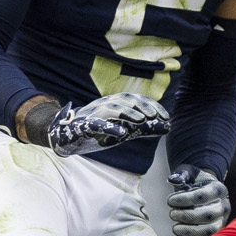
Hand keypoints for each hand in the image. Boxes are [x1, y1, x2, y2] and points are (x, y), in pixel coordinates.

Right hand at [46, 93, 170, 156]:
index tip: (166, 116)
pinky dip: (109, 126)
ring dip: (128, 112)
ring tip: (142, 120)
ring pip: (111, 107)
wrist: (67, 137)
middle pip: (125, 99)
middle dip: (142, 106)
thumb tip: (168, 128)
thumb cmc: (98, 132)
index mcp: (115, 104)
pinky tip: (121, 132)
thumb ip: (145, 129)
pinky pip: (95, 123)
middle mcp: (105, 104)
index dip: (152, 106)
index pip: (136, 100)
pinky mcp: (82, 125)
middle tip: (155, 116)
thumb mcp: (125, 130)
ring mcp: (92, 113)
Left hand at [167, 165, 230, 235]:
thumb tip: (173, 180)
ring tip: (175, 227)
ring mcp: (222, 220)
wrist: (207, 190)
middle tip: (172, 213)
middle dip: (186, 216)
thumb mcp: (190, 173)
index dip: (184, 200)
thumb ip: (182, 174)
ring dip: (189, 231)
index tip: (170, 200)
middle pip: (208, 215)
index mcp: (219, 189)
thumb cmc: (196, 182)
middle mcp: (224, 206)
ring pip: (210, 231)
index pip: (202, 196)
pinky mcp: (217, 232)